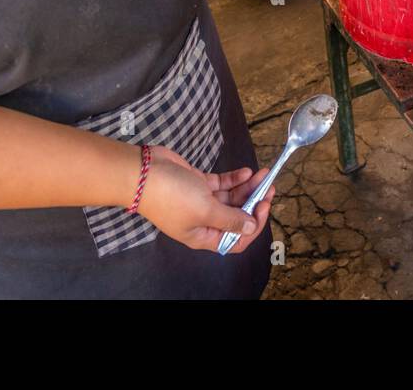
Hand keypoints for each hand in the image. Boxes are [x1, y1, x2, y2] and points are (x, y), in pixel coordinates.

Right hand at [138, 146, 274, 253]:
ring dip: (248, 188)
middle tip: (269, 186)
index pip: (235, 240)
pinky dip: (234, 179)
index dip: (252, 227)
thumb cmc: (172, 196)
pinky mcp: (198, 184)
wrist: (143, 173)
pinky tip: (246, 171)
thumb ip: (230, 219)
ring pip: (232, 198)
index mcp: (203, 236)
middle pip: (236, 216)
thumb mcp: (205, 210)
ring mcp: (201, 202)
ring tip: (262, 174)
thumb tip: (250, 227)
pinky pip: (222, 184)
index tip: (262, 206)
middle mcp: (204, 221)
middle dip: (254, 202)